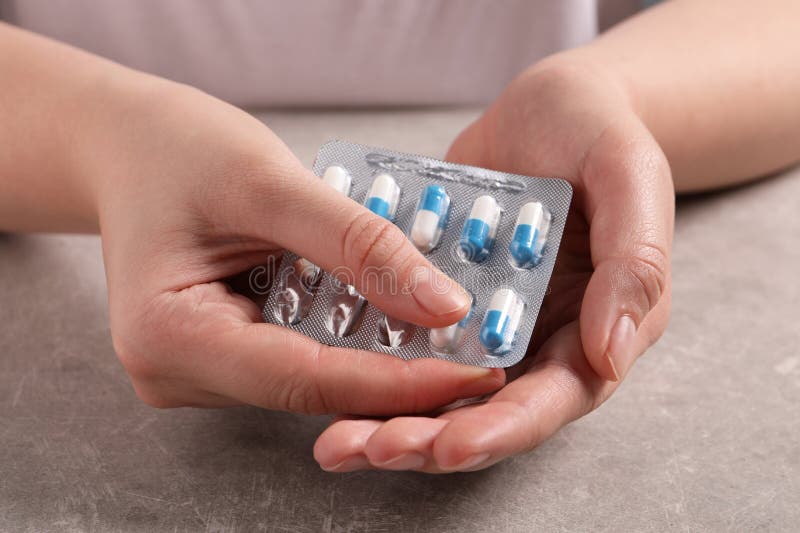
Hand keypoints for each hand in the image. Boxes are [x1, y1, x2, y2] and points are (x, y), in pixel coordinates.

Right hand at [93, 79, 504, 413]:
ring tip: (451, 332)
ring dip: (380, 354)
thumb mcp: (271, 183)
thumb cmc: (175, 149)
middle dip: (400, 374)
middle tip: (481, 355)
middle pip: (312, 390)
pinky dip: (349, 335)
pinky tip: (396, 312)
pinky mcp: (219, 354)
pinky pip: (298, 356)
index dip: (398, 383)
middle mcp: (177, 371)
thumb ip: (359, 246)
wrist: (127, 144)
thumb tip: (443, 306)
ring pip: (311, 378)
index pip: (307, 381)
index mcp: (170, 336)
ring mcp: (196, 368)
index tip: (474, 373)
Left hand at [314, 56, 672, 471]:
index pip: (551, 398)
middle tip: (366, 449)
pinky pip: (406, 331)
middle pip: (485, 408)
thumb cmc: (601, 132)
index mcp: (595, 328)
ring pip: (438, 384)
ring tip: (335, 440)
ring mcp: (487, 318)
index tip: (448, 446)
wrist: (548, 105)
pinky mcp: (443, 293)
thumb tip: (614, 354)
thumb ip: (635, 263)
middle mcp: (538, 336)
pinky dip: (370, 355)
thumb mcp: (630, 179)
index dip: (501, 428)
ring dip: (389, 415)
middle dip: (429, 437)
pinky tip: (320, 367)